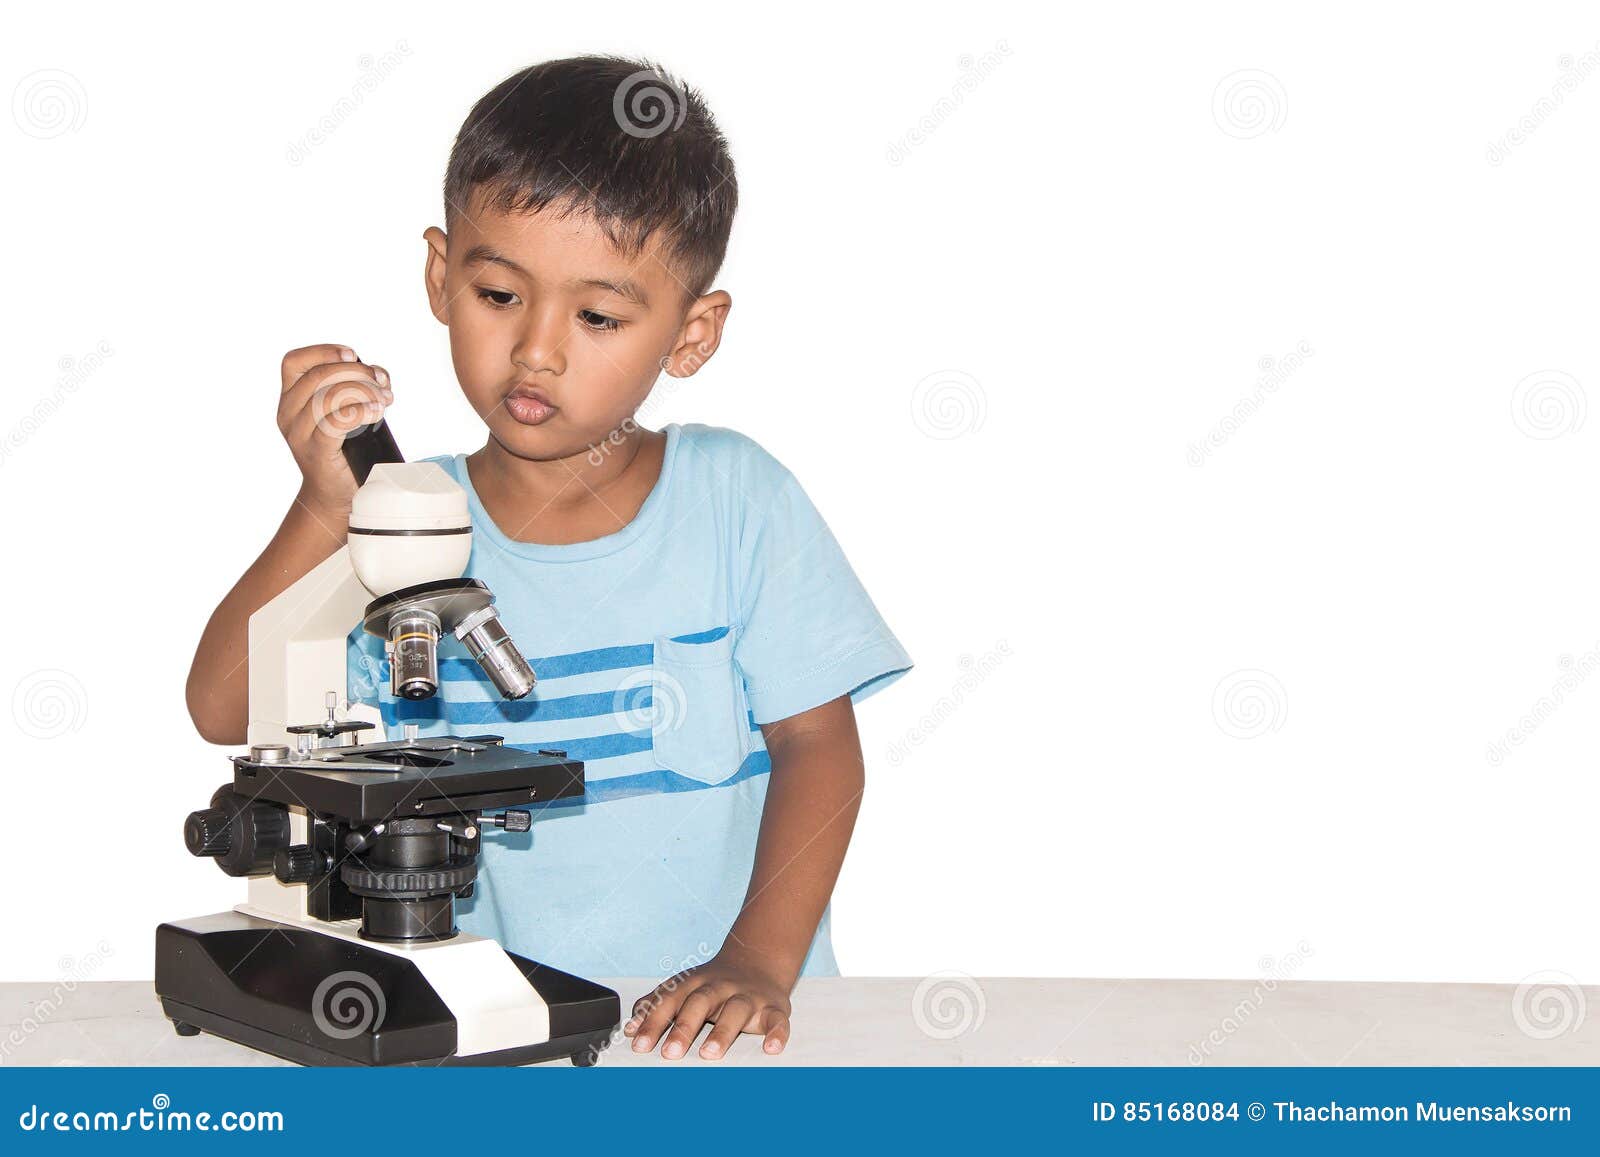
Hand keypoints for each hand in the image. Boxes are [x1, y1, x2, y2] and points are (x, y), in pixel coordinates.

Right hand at [277, 343, 392, 516]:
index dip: (323, 351)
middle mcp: (288, 414)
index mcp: (289, 399)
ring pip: (328, 396)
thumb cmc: (342, 449)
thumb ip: (351, 387)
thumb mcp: (340, 411)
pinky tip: (377, 411)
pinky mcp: (316, 451)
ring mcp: (299, 434)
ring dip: (363, 391)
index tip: (352, 354)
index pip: (294, 362)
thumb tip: (378, 374)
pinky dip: (360, 411)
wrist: (334, 493)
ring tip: (385, 399)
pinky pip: (336, 421)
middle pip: (318, 376)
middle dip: (356, 372)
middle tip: (381, 382)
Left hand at [624, 948, 794, 1060]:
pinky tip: (771, 1048)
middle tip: (670, 1053)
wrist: (758, 961)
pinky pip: (777, 1019)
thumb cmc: (715, 983)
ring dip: (723, 1031)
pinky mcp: (773, 1007)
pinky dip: (777, 1033)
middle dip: (684, 1027)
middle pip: (700, 1003)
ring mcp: (747, 996)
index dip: (653, 1022)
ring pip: (736, 1010)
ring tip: (710, 1053)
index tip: (639, 1045)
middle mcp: (720, 987)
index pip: (670, 1001)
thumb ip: (657, 1005)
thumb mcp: (683, 986)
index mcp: (694, 983)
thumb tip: (630, 1028)